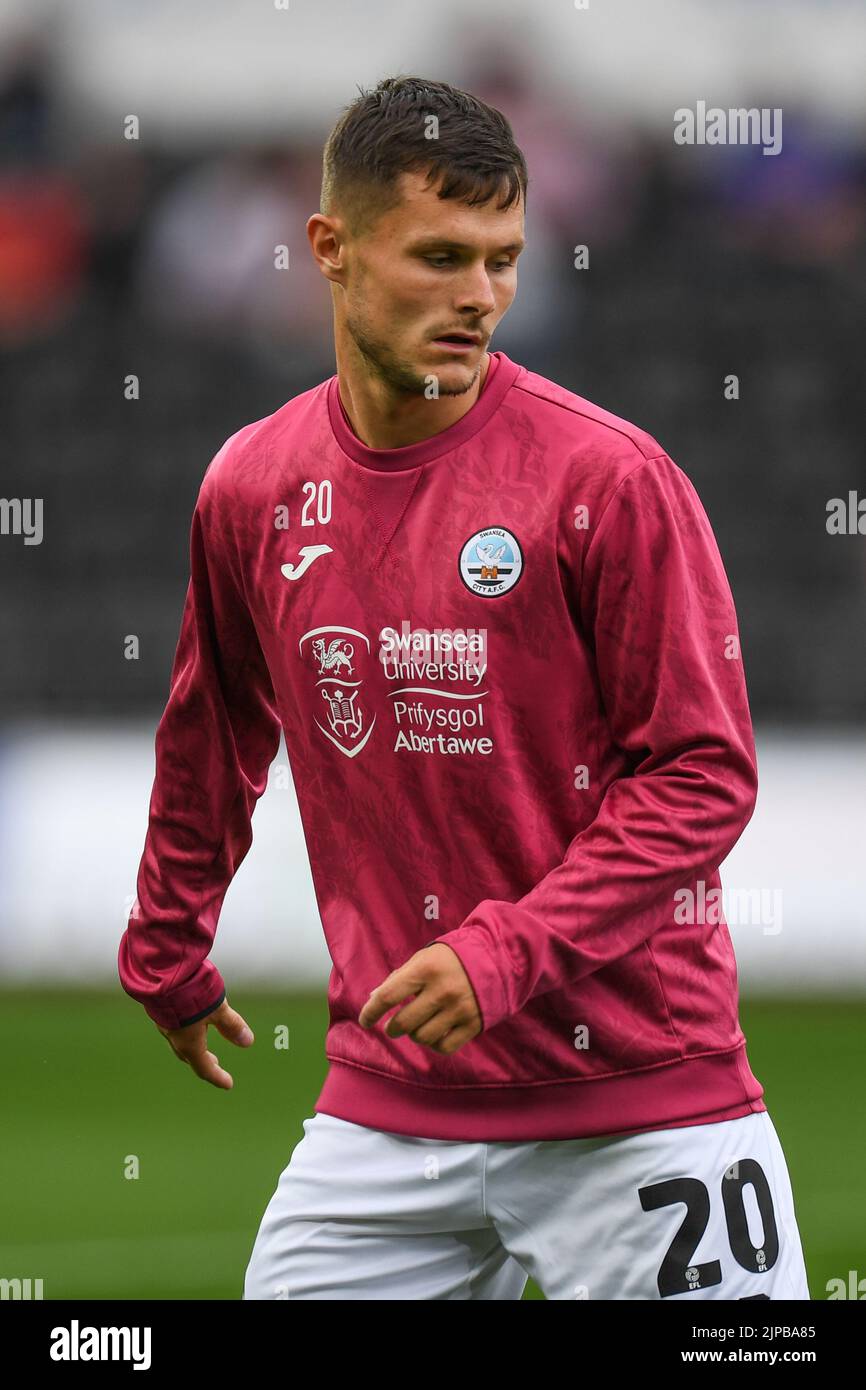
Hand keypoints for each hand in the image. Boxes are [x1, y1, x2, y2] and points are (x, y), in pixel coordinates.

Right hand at [156, 998, 253, 1088]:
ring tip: (203, 1042)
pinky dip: (185, 1033)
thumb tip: (248, 1042)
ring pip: (181, 1043)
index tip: (228, 1084)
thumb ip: (232, 1025)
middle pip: (190, 1057)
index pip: (204, 1068)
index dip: (218, 1077)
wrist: (160, 974)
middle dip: (203, 1062)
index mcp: (189, 1043)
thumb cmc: (191, 993)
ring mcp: (165, 1025)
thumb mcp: (218, 1009)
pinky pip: (175, 1029)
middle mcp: (174, 1038)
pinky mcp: (161, 1012)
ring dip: (194, 1047)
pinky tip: (189, 1021)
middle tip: (215, 1064)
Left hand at [358, 943, 482, 1054]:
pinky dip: (434, 1044)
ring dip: (414, 1035)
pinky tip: (435, 1034)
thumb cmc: (453, 958)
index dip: (371, 1011)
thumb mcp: (424, 958)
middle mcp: (442, 990)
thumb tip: (374, 999)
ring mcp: (459, 1009)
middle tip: (393, 1026)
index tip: (365, 1020)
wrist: (497, 958)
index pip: (388, 996)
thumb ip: (399, 977)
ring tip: (418, 1025)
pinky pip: (444, 1047)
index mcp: (426, 969)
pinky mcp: (473, 1024)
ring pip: (422, 1037)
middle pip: (403, 1023)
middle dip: (393, 1028)